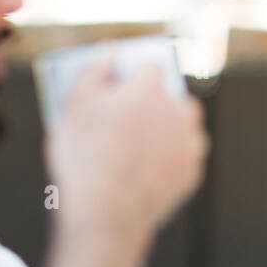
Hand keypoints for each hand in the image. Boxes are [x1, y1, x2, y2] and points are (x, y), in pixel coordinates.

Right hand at [47, 57, 207, 238]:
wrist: (105, 213)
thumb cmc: (84, 157)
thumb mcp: (75, 106)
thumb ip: (94, 72)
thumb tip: (109, 53)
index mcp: (151, 88)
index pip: (149, 67)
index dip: (134, 72)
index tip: (123, 80)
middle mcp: (179, 112)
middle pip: (173, 97)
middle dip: (157, 101)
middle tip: (131, 113)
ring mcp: (190, 144)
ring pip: (183, 128)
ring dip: (167, 129)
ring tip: (138, 142)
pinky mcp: (192, 173)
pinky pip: (182, 158)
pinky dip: (169, 158)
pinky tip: (147, 167)